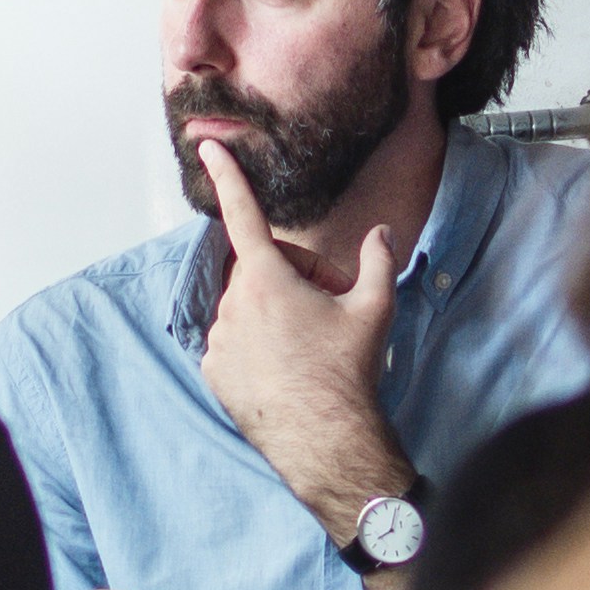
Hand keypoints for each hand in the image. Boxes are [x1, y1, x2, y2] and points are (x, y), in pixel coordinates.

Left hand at [197, 141, 407, 537]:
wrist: (327, 443)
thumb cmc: (349, 372)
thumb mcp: (373, 309)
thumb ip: (377, 261)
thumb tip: (383, 232)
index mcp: (267, 280)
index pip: (242, 214)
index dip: (226, 176)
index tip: (206, 147)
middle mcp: (234, 305)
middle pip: (258, 267)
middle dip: (288, 273)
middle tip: (326, 301)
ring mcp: (219, 341)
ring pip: (244, 305)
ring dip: (271, 309)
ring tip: (308, 340)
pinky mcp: (213, 372)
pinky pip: (231, 339)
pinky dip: (254, 342)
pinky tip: (285, 364)